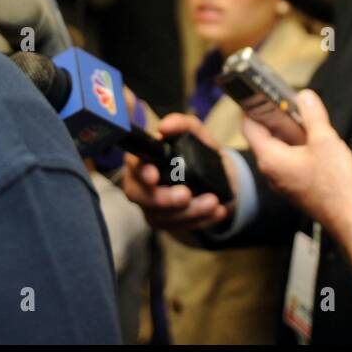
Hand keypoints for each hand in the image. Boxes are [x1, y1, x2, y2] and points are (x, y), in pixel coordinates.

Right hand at [121, 114, 233, 230]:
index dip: (140, 172)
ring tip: (213, 202)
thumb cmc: (198, 150)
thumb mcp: (194, 132)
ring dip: (189, 212)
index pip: (133, 166)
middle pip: (139, 196)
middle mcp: (141, 184)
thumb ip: (181, 124)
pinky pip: (180, 227)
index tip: (154, 176)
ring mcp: (151, 206)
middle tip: (186, 195)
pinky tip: (218, 212)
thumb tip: (165, 127)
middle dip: (163, 199)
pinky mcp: (167, 222)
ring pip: (162, 216)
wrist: (219, 173)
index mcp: (143, 159)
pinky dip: (202, 221)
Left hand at [242, 90, 351, 231]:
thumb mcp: (325, 140)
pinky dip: (298, 147)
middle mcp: (271, 171)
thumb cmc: (337, 186)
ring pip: (278, 149)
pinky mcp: (296, 186)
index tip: (265, 93)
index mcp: (270, 159)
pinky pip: (290, 160)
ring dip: (290, 133)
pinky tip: (316, 140)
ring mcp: (283, 180)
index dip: (255, 107)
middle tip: (291, 102)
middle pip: (264, 136)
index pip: (249, 126)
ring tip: (307, 118)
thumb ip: (312, 115)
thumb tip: (304, 97)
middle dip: (276, 118)